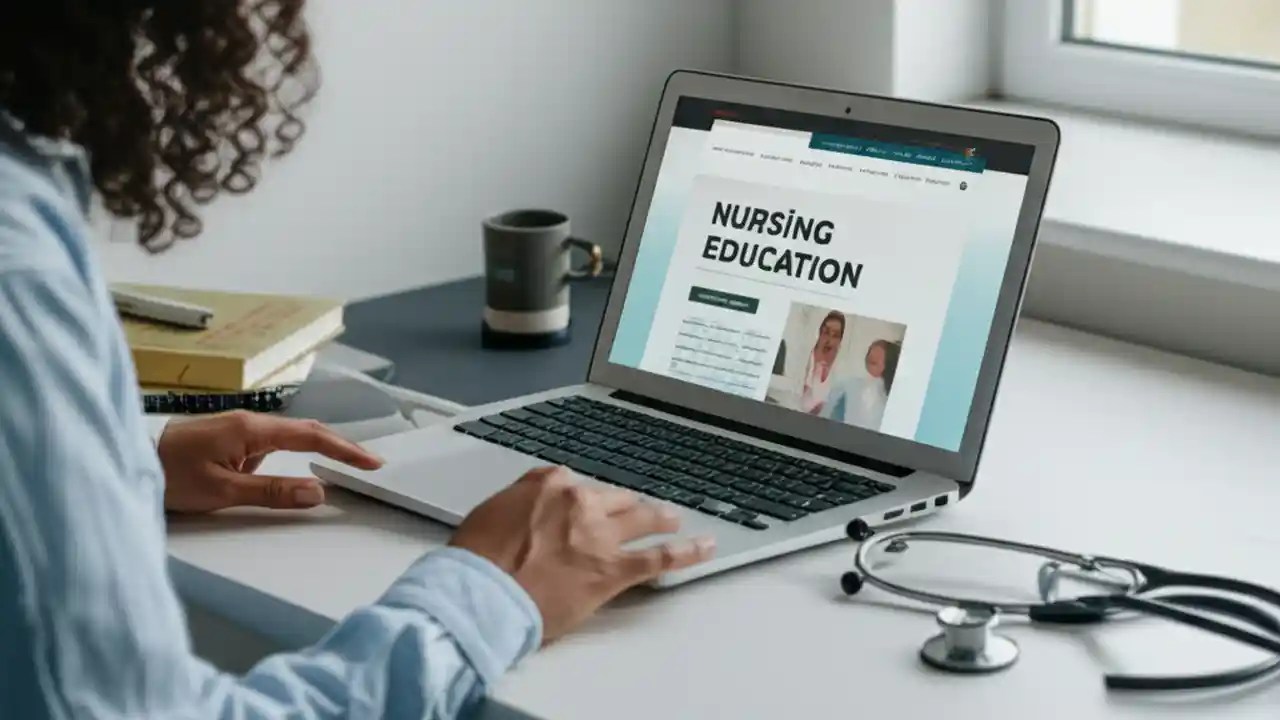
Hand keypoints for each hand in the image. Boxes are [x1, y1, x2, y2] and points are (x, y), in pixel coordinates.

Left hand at [157, 411, 382, 512]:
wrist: (129, 457)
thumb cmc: (170, 473)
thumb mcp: (222, 490)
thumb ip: (272, 492)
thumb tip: (317, 492)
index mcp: (252, 430)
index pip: (311, 438)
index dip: (345, 450)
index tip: (371, 462)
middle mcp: (250, 423)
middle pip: (307, 431)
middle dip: (341, 446)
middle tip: (369, 462)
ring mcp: (241, 429)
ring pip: (291, 436)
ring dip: (320, 447)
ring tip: (346, 462)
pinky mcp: (232, 439)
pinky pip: (274, 443)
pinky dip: (296, 452)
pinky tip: (302, 465)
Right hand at [450, 466, 715, 642]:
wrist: (482, 593)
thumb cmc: (476, 558)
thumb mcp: (490, 513)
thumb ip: (518, 504)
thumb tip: (527, 511)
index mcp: (549, 485)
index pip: (574, 484)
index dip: (581, 500)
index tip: (582, 507)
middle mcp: (580, 502)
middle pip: (613, 499)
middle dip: (626, 506)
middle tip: (639, 511)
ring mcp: (600, 535)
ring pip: (642, 520)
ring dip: (660, 518)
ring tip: (674, 520)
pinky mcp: (613, 569)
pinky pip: (659, 558)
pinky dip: (687, 552)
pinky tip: (705, 548)